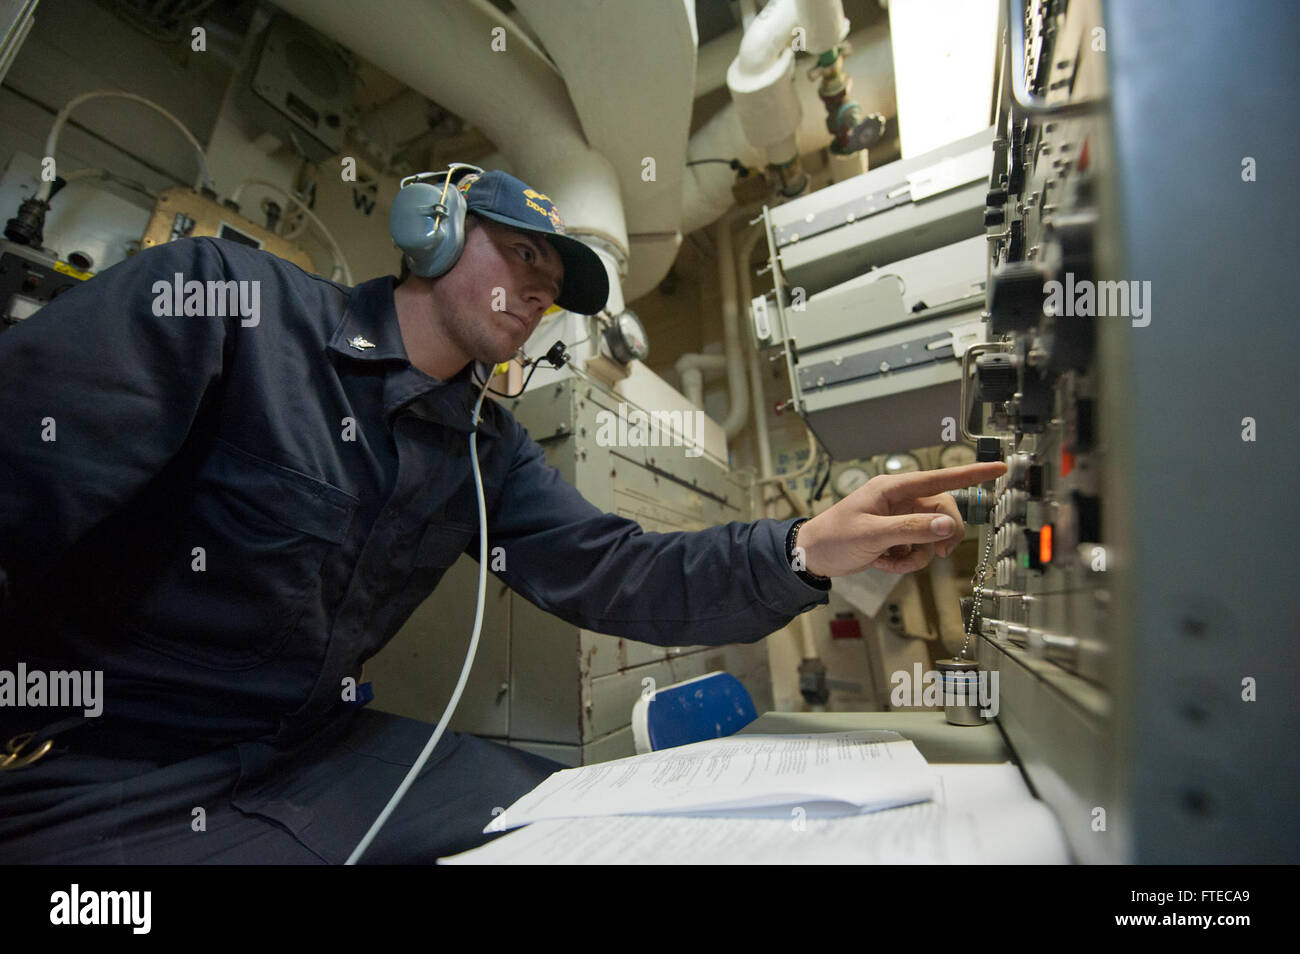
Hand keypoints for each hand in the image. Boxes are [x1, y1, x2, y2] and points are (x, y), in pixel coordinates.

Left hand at [795, 461, 1006, 576]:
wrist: (811, 557)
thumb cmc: (834, 538)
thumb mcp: (873, 535)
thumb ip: (912, 529)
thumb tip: (949, 525)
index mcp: (893, 488)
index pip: (940, 478)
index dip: (972, 474)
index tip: (999, 469)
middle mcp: (899, 500)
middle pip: (943, 513)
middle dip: (941, 536)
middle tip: (937, 555)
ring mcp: (899, 518)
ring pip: (932, 535)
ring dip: (919, 555)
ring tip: (891, 563)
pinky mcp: (896, 536)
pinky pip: (918, 548)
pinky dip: (906, 561)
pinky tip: (884, 564)